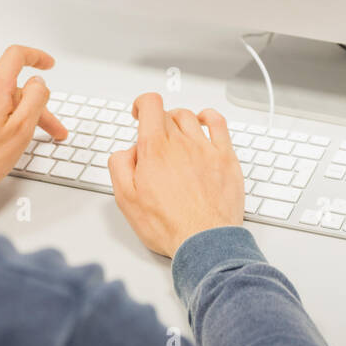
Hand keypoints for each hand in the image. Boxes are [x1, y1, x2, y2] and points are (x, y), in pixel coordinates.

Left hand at [0, 45, 66, 203]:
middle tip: (44, 129)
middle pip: (8, 86)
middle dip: (28, 105)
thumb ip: (35, 99)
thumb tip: (38, 82)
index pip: (17, 56)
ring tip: (9, 135)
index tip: (46, 64)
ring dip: (4, 108)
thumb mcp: (21, 132)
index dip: (36, 57)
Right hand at [108, 92, 243, 256]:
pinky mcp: (225, 157)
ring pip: (190, 117)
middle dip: (157, 122)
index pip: (151, 104)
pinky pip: (218, 124)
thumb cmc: (169, 225)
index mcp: (155, 150)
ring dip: (179, 120)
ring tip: (175, 134)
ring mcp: (206, 148)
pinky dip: (209, 117)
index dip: (142, 104)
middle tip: (155, 141)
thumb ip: (120, 166)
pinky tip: (204, 121)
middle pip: (168, 114)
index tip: (139, 113)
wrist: (203, 241)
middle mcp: (181, 143)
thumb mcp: (126, 199)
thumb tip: (126, 151)